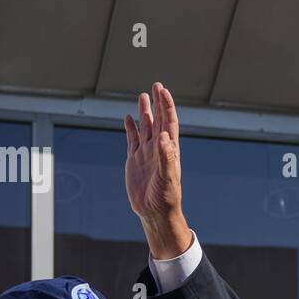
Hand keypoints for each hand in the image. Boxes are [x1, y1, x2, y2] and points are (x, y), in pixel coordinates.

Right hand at [124, 82, 190, 258]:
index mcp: (169, 150)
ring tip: (143, 96)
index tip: (162, 91)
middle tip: (156, 85)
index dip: (166, 106)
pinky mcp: (134, 161)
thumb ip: (166, 157)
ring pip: (144, 128)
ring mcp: (146, 154)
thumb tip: (163, 137)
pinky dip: (131, 128)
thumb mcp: (168, 177)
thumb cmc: (167, 197)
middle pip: (157, 120)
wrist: (155, 212)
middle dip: (157, 103)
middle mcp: (158, 149)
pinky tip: (129, 118)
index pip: (168, 122)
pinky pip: (132, 140)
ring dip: (144, 112)